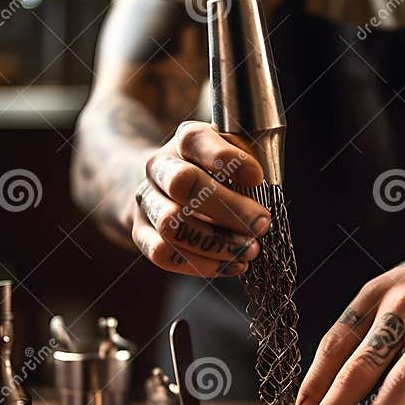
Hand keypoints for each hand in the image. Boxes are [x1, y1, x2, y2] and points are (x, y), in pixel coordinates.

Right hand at [131, 121, 271, 276]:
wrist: (164, 184)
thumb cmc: (213, 169)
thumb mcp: (233, 152)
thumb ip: (248, 160)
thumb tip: (260, 184)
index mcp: (185, 140)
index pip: (196, 140)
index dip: (226, 158)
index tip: (257, 178)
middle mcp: (159, 167)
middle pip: (182, 184)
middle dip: (228, 209)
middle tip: (262, 224)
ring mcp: (147, 200)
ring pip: (171, 225)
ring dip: (217, 243)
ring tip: (250, 250)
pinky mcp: (141, 232)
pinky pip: (163, 253)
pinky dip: (202, 264)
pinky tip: (232, 264)